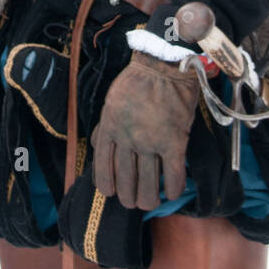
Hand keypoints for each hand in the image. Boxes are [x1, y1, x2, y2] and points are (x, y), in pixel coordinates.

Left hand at [91, 51, 199, 210]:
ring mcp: (150, 142)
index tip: (111, 193)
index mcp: (109, 128)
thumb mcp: (112, 101)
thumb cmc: (139, 79)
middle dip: (128, 197)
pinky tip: (173, 193)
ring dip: (148, 198)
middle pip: (125, 179)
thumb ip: (104, 125)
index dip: (106, 185)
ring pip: (147, 182)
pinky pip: (172, 173)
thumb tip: (94, 144)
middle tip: (133, 202)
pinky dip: (172, 187)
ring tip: (150, 204)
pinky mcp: (174, 141)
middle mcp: (127, 139)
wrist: (166, 64)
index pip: (103, 167)